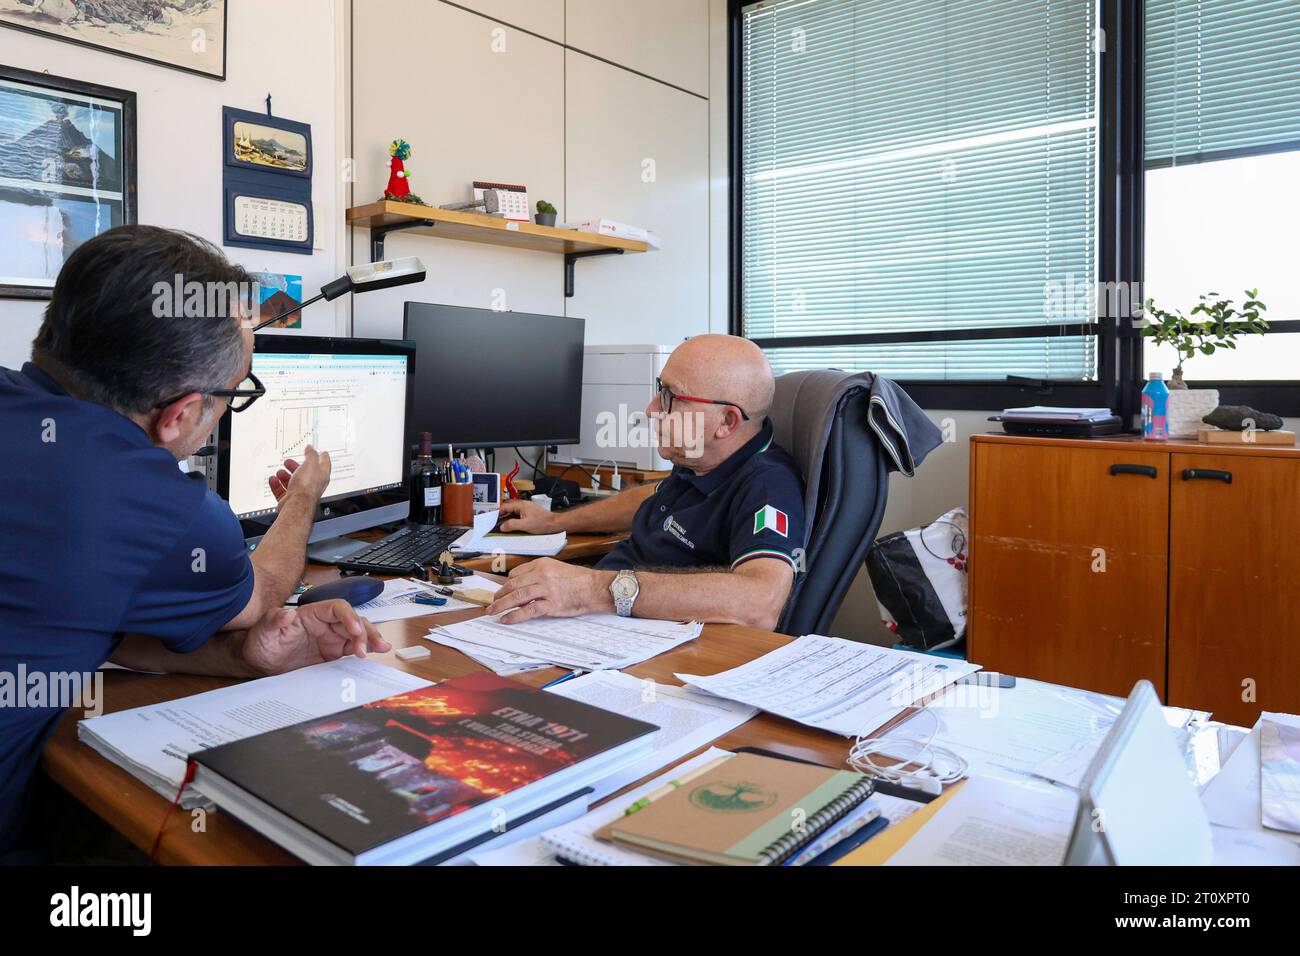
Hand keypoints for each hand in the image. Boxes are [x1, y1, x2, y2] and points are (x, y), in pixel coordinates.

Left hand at [241, 599, 391, 674]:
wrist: (259, 661)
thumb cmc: (261, 641)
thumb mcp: (263, 629)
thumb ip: (274, 620)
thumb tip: (287, 613)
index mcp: (312, 614)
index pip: (337, 608)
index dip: (349, 616)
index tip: (353, 630)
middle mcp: (325, 623)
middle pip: (353, 620)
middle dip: (364, 631)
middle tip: (367, 648)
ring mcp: (331, 637)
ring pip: (358, 633)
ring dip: (371, 639)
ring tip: (382, 648)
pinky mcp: (333, 652)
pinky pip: (354, 648)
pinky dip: (366, 649)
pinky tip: (376, 652)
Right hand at [268, 445, 331, 504]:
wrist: (296, 505)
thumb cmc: (306, 486)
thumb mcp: (310, 464)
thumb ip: (311, 455)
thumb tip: (311, 448)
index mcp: (321, 476)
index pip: (325, 464)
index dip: (323, 457)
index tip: (322, 452)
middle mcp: (312, 485)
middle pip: (305, 473)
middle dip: (296, 466)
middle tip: (288, 462)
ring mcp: (301, 493)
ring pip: (292, 482)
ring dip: (285, 475)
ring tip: (280, 471)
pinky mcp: (290, 500)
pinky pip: (281, 491)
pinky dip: (276, 485)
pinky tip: (273, 480)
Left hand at [486, 558, 613, 623]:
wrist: (595, 588)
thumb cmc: (579, 579)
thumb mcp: (557, 569)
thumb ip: (540, 575)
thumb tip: (523, 587)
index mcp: (542, 564)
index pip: (516, 574)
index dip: (507, 584)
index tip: (503, 592)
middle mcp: (541, 575)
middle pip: (512, 585)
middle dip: (499, 595)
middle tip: (492, 602)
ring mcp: (546, 589)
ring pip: (516, 597)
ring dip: (501, 605)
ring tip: (492, 611)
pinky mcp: (551, 604)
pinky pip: (527, 611)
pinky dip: (514, 616)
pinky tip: (506, 619)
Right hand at [497, 498, 561, 534]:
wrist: (555, 524)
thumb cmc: (543, 523)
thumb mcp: (525, 525)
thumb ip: (512, 525)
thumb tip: (502, 526)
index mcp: (521, 505)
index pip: (505, 506)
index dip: (498, 513)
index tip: (494, 519)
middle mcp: (524, 505)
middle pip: (509, 507)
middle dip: (502, 514)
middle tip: (498, 521)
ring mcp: (528, 508)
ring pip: (514, 510)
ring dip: (509, 516)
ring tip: (505, 524)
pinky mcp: (531, 513)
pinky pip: (519, 513)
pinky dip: (515, 518)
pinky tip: (515, 524)